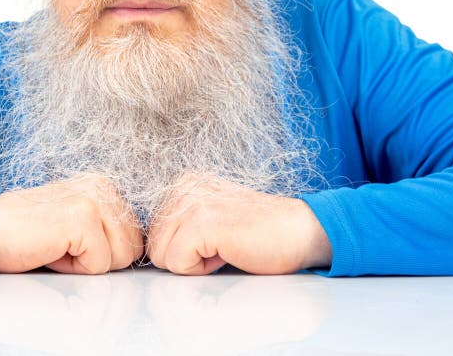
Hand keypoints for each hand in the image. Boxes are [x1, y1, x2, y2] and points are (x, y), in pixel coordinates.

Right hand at [0, 174, 143, 273]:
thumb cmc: (28, 235)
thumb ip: (108, 234)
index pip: (135, 238)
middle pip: (132, 250)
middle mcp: (105, 187)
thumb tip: (137, 255)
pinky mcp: (82, 217)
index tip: (72, 244)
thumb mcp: (79, 230)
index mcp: (106, 188)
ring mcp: (95, 199)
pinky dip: (73, 267)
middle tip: (62, 246)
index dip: (104, 255)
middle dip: (99, 261)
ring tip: (57, 245)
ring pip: (120, 258)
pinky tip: (50, 248)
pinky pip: (99, 264)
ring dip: (86, 264)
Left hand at [146, 173, 331, 274]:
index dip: (182, 250)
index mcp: (183, 184)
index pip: (154, 234)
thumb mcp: (210, 221)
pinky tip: (228, 252)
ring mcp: (191, 202)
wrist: (300, 231)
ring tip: (225, 246)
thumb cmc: (260, 233)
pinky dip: (201, 269)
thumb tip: (152, 250)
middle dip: (185, 257)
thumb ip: (180, 227)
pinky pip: (176, 263)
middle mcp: (183, 186)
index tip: (215, 240)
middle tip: (222, 245)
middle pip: (153, 246)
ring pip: (161, 256)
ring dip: (193, 263)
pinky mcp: (201, 222)